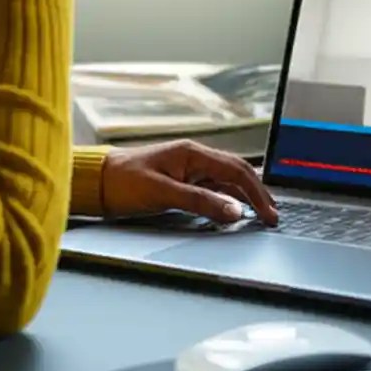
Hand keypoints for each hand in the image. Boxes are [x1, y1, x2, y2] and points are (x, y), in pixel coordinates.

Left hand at [100, 141, 278, 225]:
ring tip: (260, 216)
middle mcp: (196, 158)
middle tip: (272, 216)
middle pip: (238, 174)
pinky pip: (214, 190)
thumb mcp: (163, 192)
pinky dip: (228, 201)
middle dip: (258, 194)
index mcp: (194, 153)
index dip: (257, 193)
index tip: (269, 214)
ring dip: (245, 198)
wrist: (97, 182)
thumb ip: (201, 201)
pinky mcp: (183, 182)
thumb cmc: (124, 181)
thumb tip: (234, 211)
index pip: (237, 171)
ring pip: (227, 182)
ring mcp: (190, 170)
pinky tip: (234, 212)